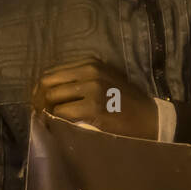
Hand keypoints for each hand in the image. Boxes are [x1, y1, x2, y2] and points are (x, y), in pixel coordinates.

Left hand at [32, 59, 158, 139]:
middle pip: (47, 83)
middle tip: (41, 114)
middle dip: (39, 99)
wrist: (151, 118)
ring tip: (48, 121)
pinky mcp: (93, 107)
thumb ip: (83, 79)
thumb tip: (51, 90)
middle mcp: (90, 71)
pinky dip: (55, 120)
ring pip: (51, 97)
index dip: (43, 89)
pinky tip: (59, 126)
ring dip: (45, 111)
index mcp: (92, 63)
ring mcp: (92, 88)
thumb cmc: (128, 102)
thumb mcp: (107, 80)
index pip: (53, 73)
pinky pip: (60, 113)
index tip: (43, 103)